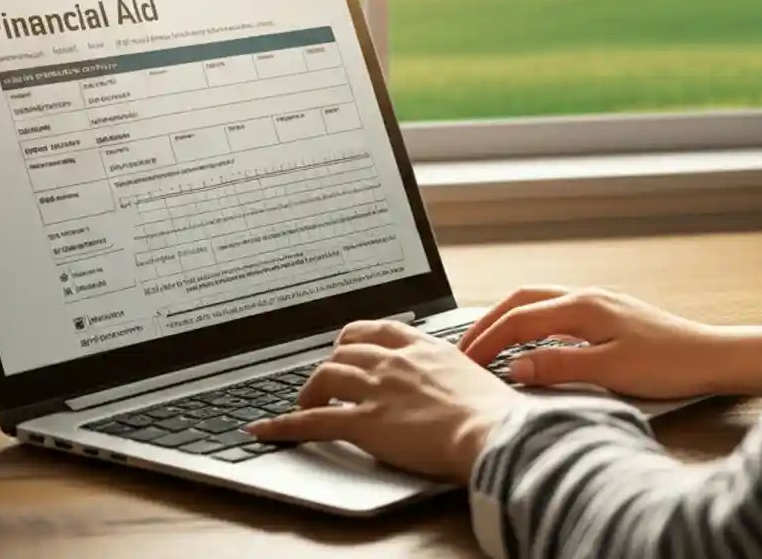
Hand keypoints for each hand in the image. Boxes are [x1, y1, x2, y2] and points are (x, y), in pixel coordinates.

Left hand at [246, 319, 523, 482]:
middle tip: (326, 380)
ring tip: (305, 404)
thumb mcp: (478, 377)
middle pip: (346, 350)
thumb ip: (456, 374)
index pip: (379, 329)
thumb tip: (459, 383)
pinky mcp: (364, 422)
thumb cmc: (495, 414)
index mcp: (425, 347)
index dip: (356, 338)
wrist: (492, 433)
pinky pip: (313, 420)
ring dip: (310, 390)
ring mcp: (377, 389)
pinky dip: (284, 425)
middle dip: (331, 364)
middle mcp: (395, 361)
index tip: (349, 346)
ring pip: (326, 375)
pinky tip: (266, 429)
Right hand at [457, 286, 729, 399]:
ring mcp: (599, 302)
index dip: (486, 340)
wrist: (712, 356)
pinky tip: (533, 340)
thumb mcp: (609, 371)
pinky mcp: (610, 313)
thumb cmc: (668, 365)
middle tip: (465, 347)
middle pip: (522, 300)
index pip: (517, 320)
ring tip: (490, 342)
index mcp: (582, 307)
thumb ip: (559, 366)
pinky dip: (533, 321)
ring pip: (539, 301)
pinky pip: (557, 309)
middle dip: (489, 321)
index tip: (464, 361)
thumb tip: (515, 367)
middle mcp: (587, 296)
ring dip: (510, 318)